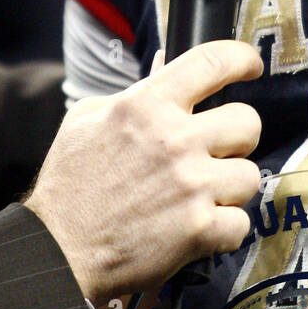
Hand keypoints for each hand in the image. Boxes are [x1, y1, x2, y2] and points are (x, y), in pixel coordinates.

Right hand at [26, 40, 262, 304]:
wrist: (56, 250)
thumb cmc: (69, 185)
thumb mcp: (87, 119)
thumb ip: (134, 93)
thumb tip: (165, 65)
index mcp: (146, 104)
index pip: (214, 62)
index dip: (242, 58)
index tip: (251, 65)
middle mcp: (174, 140)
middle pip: (248, 121)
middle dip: (237, 139)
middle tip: (217, 152)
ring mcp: (191, 185)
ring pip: (250, 175)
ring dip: (230, 189)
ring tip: (201, 196)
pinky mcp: (199, 229)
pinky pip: (241, 223)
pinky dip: (223, 231)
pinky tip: (198, 229)